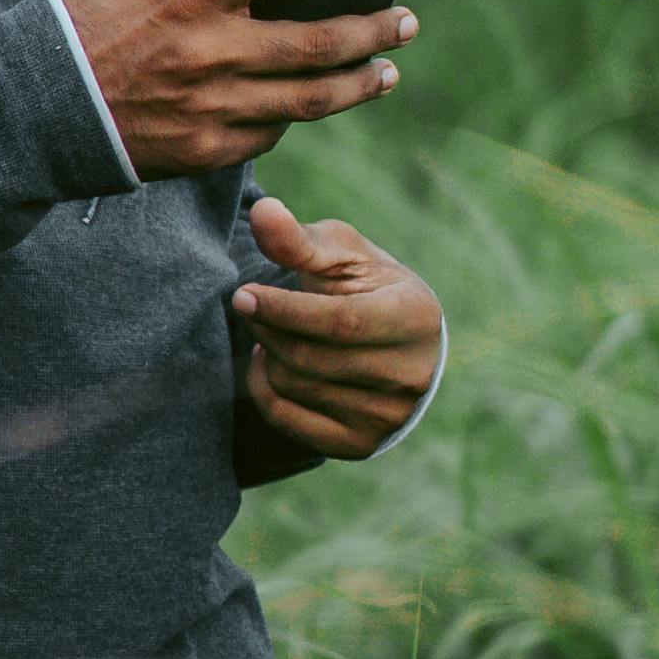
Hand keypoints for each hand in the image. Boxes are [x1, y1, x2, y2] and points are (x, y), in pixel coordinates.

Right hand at [54, 0, 414, 181]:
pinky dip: (297, 113)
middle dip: (373, 28)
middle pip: (317, 42)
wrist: (32, 111)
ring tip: (386, 68)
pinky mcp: (208, 152)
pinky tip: (314, 99)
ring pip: (310, 99)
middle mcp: (211, 54)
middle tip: (406, 18)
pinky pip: (271, 132)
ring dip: (358, 82)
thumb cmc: (75, 19)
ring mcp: (212, 109)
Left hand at [232, 191, 444, 460]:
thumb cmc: (363, 285)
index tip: (242, 294)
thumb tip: (262, 213)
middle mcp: (411, 375)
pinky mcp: (361, 445)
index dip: (284, 310)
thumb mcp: (341, 254)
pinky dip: (264, 388)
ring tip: (271, 331)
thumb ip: (299, 239)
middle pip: (310, 357)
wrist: (395, 346)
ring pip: (294, 386)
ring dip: (266, 354)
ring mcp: (388, 417)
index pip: (340, 323)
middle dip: (268, 329)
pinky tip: (270, 363)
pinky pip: (287, 420)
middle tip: (250, 305)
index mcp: (416, 318)